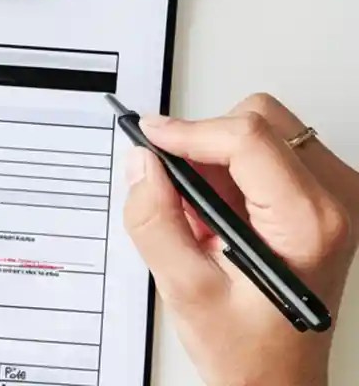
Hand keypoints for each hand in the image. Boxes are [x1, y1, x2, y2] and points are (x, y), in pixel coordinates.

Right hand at [124, 94, 357, 385]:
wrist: (278, 377)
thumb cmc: (248, 349)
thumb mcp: (185, 290)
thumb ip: (155, 221)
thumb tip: (143, 164)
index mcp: (309, 224)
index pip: (247, 139)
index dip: (189, 131)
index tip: (149, 138)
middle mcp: (336, 202)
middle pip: (260, 120)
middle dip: (206, 143)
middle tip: (178, 190)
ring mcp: (335, 197)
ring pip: (264, 128)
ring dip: (218, 157)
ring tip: (204, 214)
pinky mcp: (324, 196)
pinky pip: (269, 150)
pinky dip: (232, 169)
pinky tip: (222, 214)